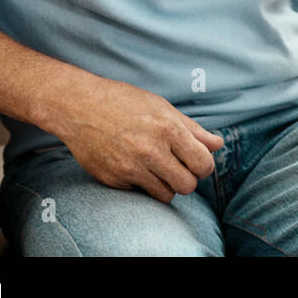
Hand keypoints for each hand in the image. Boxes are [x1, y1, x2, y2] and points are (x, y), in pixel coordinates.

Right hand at [53, 75, 224, 202]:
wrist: (79, 106)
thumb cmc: (123, 102)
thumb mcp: (162, 107)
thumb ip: (193, 129)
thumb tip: (217, 145)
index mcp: (168, 129)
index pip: (203, 164)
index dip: (205, 166)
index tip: (198, 162)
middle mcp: (150, 151)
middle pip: (188, 185)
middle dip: (188, 179)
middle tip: (179, 167)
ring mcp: (130, 168)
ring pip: (166, 195)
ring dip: (167, 185)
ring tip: (159, 168)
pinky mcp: (114, 179)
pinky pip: (141, 193)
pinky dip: (144, 184)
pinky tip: (136, 166)